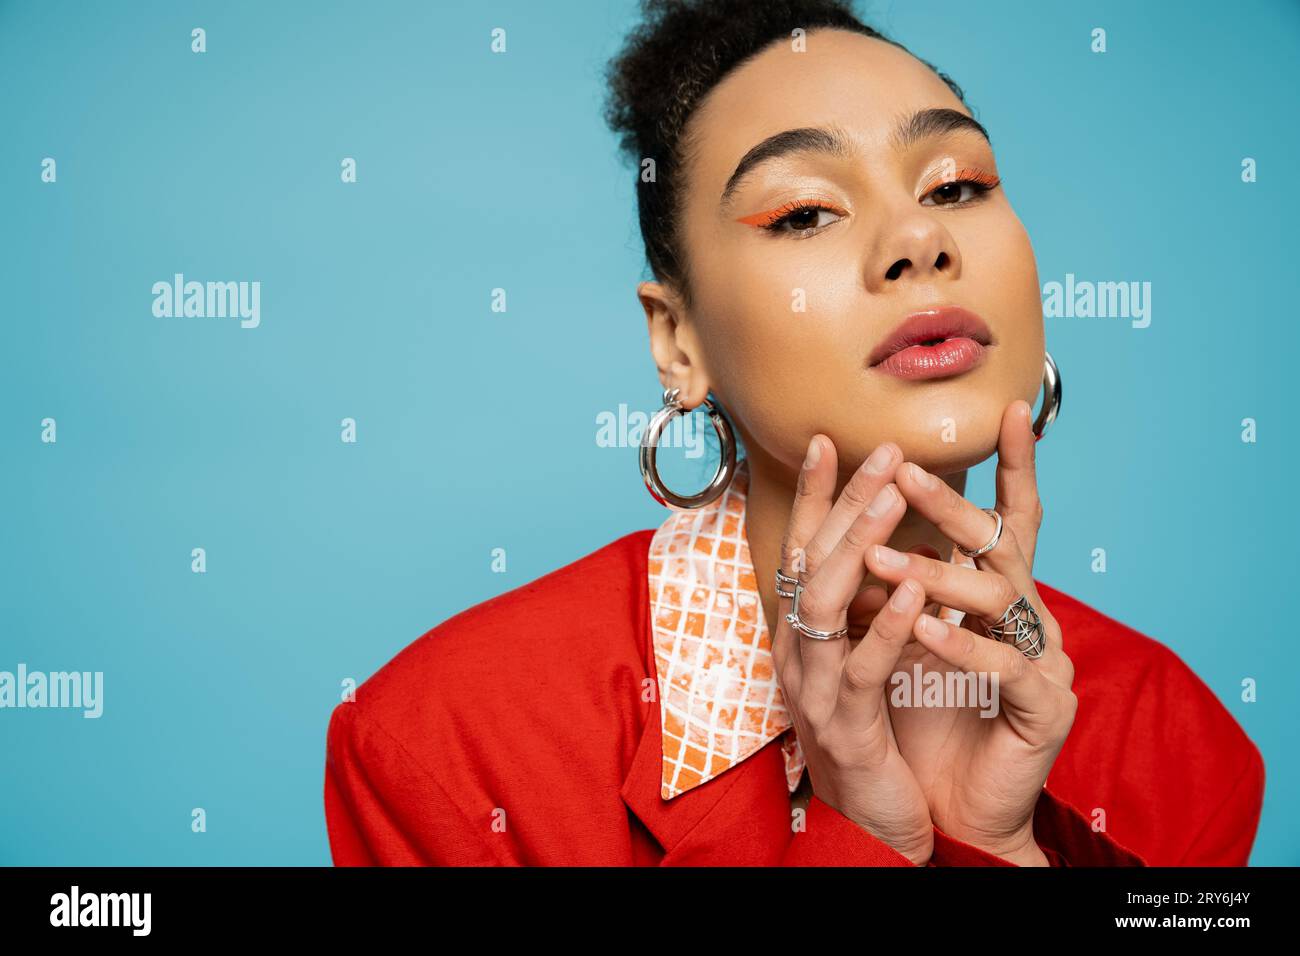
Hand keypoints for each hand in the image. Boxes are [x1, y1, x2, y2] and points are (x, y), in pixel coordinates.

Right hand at [773, 434, 935, 864]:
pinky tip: (918, 589)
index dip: (813, 494)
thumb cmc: (871, 733)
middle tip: (881, 450)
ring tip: (893, 498)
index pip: (802, 548)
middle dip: (845, 501)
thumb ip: (864, 608)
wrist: (870, 821)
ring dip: (861, 545)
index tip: (828, 440)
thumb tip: (885, 547)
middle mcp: (797, 650)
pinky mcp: (844, 723)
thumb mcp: (862, 658)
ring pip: (827, 601)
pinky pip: (864, 665)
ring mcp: (813, 685)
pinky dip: (890, 624)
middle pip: (813, 560)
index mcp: (801, 632)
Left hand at [863, 400, 1075, 865]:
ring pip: (1000, 597)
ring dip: (938, 575)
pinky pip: (1006, 664)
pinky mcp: (1046, 706)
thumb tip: (855, 523)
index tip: (1007, 408)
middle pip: (1001, 543)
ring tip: (886, 561)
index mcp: (1001, 596)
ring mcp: (1046, 658)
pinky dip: (962, 644)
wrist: (951, 804)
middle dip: (953, 506)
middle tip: (906, 472)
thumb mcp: (901, 636)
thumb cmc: (926, 713)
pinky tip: (925, 629)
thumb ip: (895, 585)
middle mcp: (1031, 616)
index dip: (1014, 465)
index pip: (1008, 519)